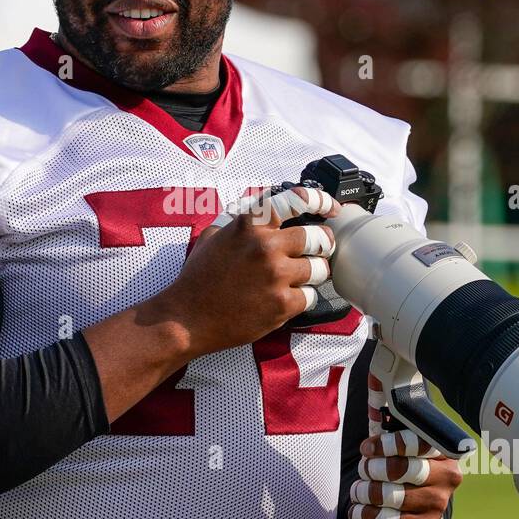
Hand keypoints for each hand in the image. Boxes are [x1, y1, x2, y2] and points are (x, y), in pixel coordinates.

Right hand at [150, 185, 340, 357]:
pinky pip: (310, 297)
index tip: (331, 208)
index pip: (297, 200)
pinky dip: (301, 298)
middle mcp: (266, 246)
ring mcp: (276, 276)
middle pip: (318, 237)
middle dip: (322, 243)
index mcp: (250, 225)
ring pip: (320, 269)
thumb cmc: (198, 278)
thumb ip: (242, 218)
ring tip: (298, 277)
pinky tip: (283, 298)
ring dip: (314, 272)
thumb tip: (265, 206)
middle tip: (319, 249)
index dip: (321, 201)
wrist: (187, 318)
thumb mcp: (214, 235)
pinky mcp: (282, 305)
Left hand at [349, 427, 464, 518]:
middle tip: (363, 471)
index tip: (367, 448)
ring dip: (366, 492)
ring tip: (358, 491)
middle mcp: (447, 478)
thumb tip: (376, 388)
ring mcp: (437, 504)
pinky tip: (358, 512)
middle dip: (373, 469)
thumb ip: (392, 428)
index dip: (388, 444)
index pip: (418, 442)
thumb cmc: (401, 476)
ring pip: (392, 495)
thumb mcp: (400, 452)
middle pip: (402, 469)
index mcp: (443, 452)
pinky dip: (365, 515)